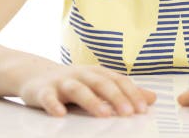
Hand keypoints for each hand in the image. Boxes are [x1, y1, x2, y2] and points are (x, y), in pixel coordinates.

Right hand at [18, 64, 156, 116]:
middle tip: (129, 113)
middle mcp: (82, 75)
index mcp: (98, 73)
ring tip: (103, 114)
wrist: (36, 74)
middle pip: (101, 83)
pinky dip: (54, 105)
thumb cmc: (74, 82)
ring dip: (91, 101)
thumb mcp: (100, 84)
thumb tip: (152, 98)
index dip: (131, 94)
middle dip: (116, 98)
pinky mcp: (43, 91)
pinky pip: (49, 98)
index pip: (118, 81)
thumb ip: (124, 92)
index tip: (143, 109)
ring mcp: (62, 82)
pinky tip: (60, 114)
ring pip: (78, 89)